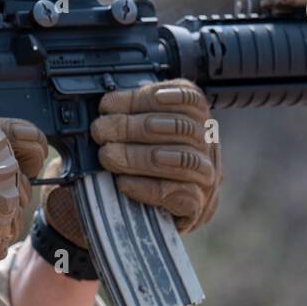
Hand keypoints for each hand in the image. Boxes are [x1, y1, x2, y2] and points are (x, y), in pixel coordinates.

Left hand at [44, 79, 221, 241]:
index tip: (108, 104)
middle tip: (99, 131)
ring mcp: (205, 172)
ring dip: (136, 156)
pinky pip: (174, 192)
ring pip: (179, 158)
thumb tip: (104, 106)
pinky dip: (145, 186)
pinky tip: (123, 182)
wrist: (160, 208)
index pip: (184, 96)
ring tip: (107, 156)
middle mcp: (207, 142)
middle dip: (130, 126)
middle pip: (177, 126)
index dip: (144, 98)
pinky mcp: (196, 202)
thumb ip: (132, 112)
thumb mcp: (143, 129)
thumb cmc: (146, 159)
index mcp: (196, 116)